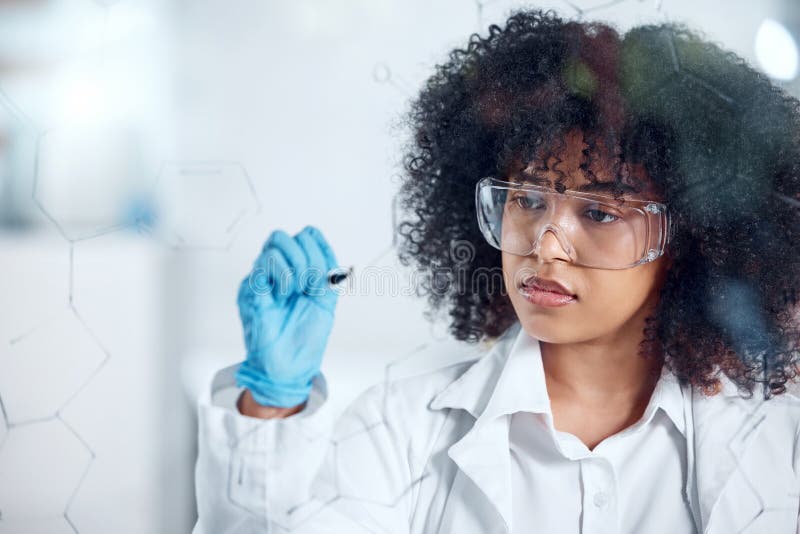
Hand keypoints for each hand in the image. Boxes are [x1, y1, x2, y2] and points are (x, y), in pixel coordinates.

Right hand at [235, 225, 338, 407]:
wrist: (291, 368)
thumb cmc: (306, 339)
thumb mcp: (326, 300)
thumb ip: (326, 271)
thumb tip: (319, 242)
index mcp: (297, 272)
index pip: (305, 237)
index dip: (317, 248)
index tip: (323, 277)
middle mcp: (278, 272)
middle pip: (287, 235)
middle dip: (307, 255)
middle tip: (310, 284)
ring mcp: (263, 279)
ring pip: (276, 242)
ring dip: (295, 265)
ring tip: (297, 291)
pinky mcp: (251, 289)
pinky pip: (264, 262)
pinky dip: (282, 275)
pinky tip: (285, 296)